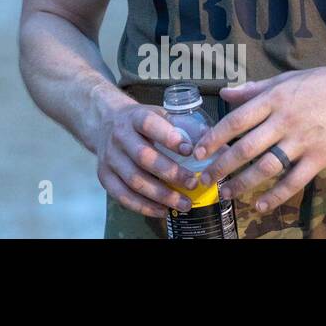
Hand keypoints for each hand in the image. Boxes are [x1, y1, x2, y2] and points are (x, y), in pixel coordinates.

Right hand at [95, 97, 203, 217]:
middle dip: (171, 173)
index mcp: (135, 117)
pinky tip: (162, 210)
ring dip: (161, 195)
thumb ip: (189, 129)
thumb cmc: (141, 123)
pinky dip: (143, 206)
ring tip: (184, 204)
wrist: (104, 122)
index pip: (149, 125)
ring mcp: (110, 157)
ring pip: (134, 180)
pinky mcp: (104, 175)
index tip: (189, 150)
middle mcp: (119, 136)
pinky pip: (122, 195)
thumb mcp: (162, 116)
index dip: (168, 138)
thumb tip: (222, 146)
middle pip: (143, 157)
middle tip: (193, 183)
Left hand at [193, 64, 325, 211]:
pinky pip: (294, 181)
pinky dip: (276, 195)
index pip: (235, 120)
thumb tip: (224, 92)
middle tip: (204, 179)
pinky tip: (260, 205)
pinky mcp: (320, 157)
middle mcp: (284, 121)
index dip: (213, 137)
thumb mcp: (284, 79)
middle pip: (246, 147)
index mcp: (272, 99)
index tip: (197, 151)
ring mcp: (302, 140)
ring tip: (227, 193)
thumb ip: (253, 89)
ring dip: (243, 183)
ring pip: (267, 167)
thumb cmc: (320, 82)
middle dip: (222, 166)